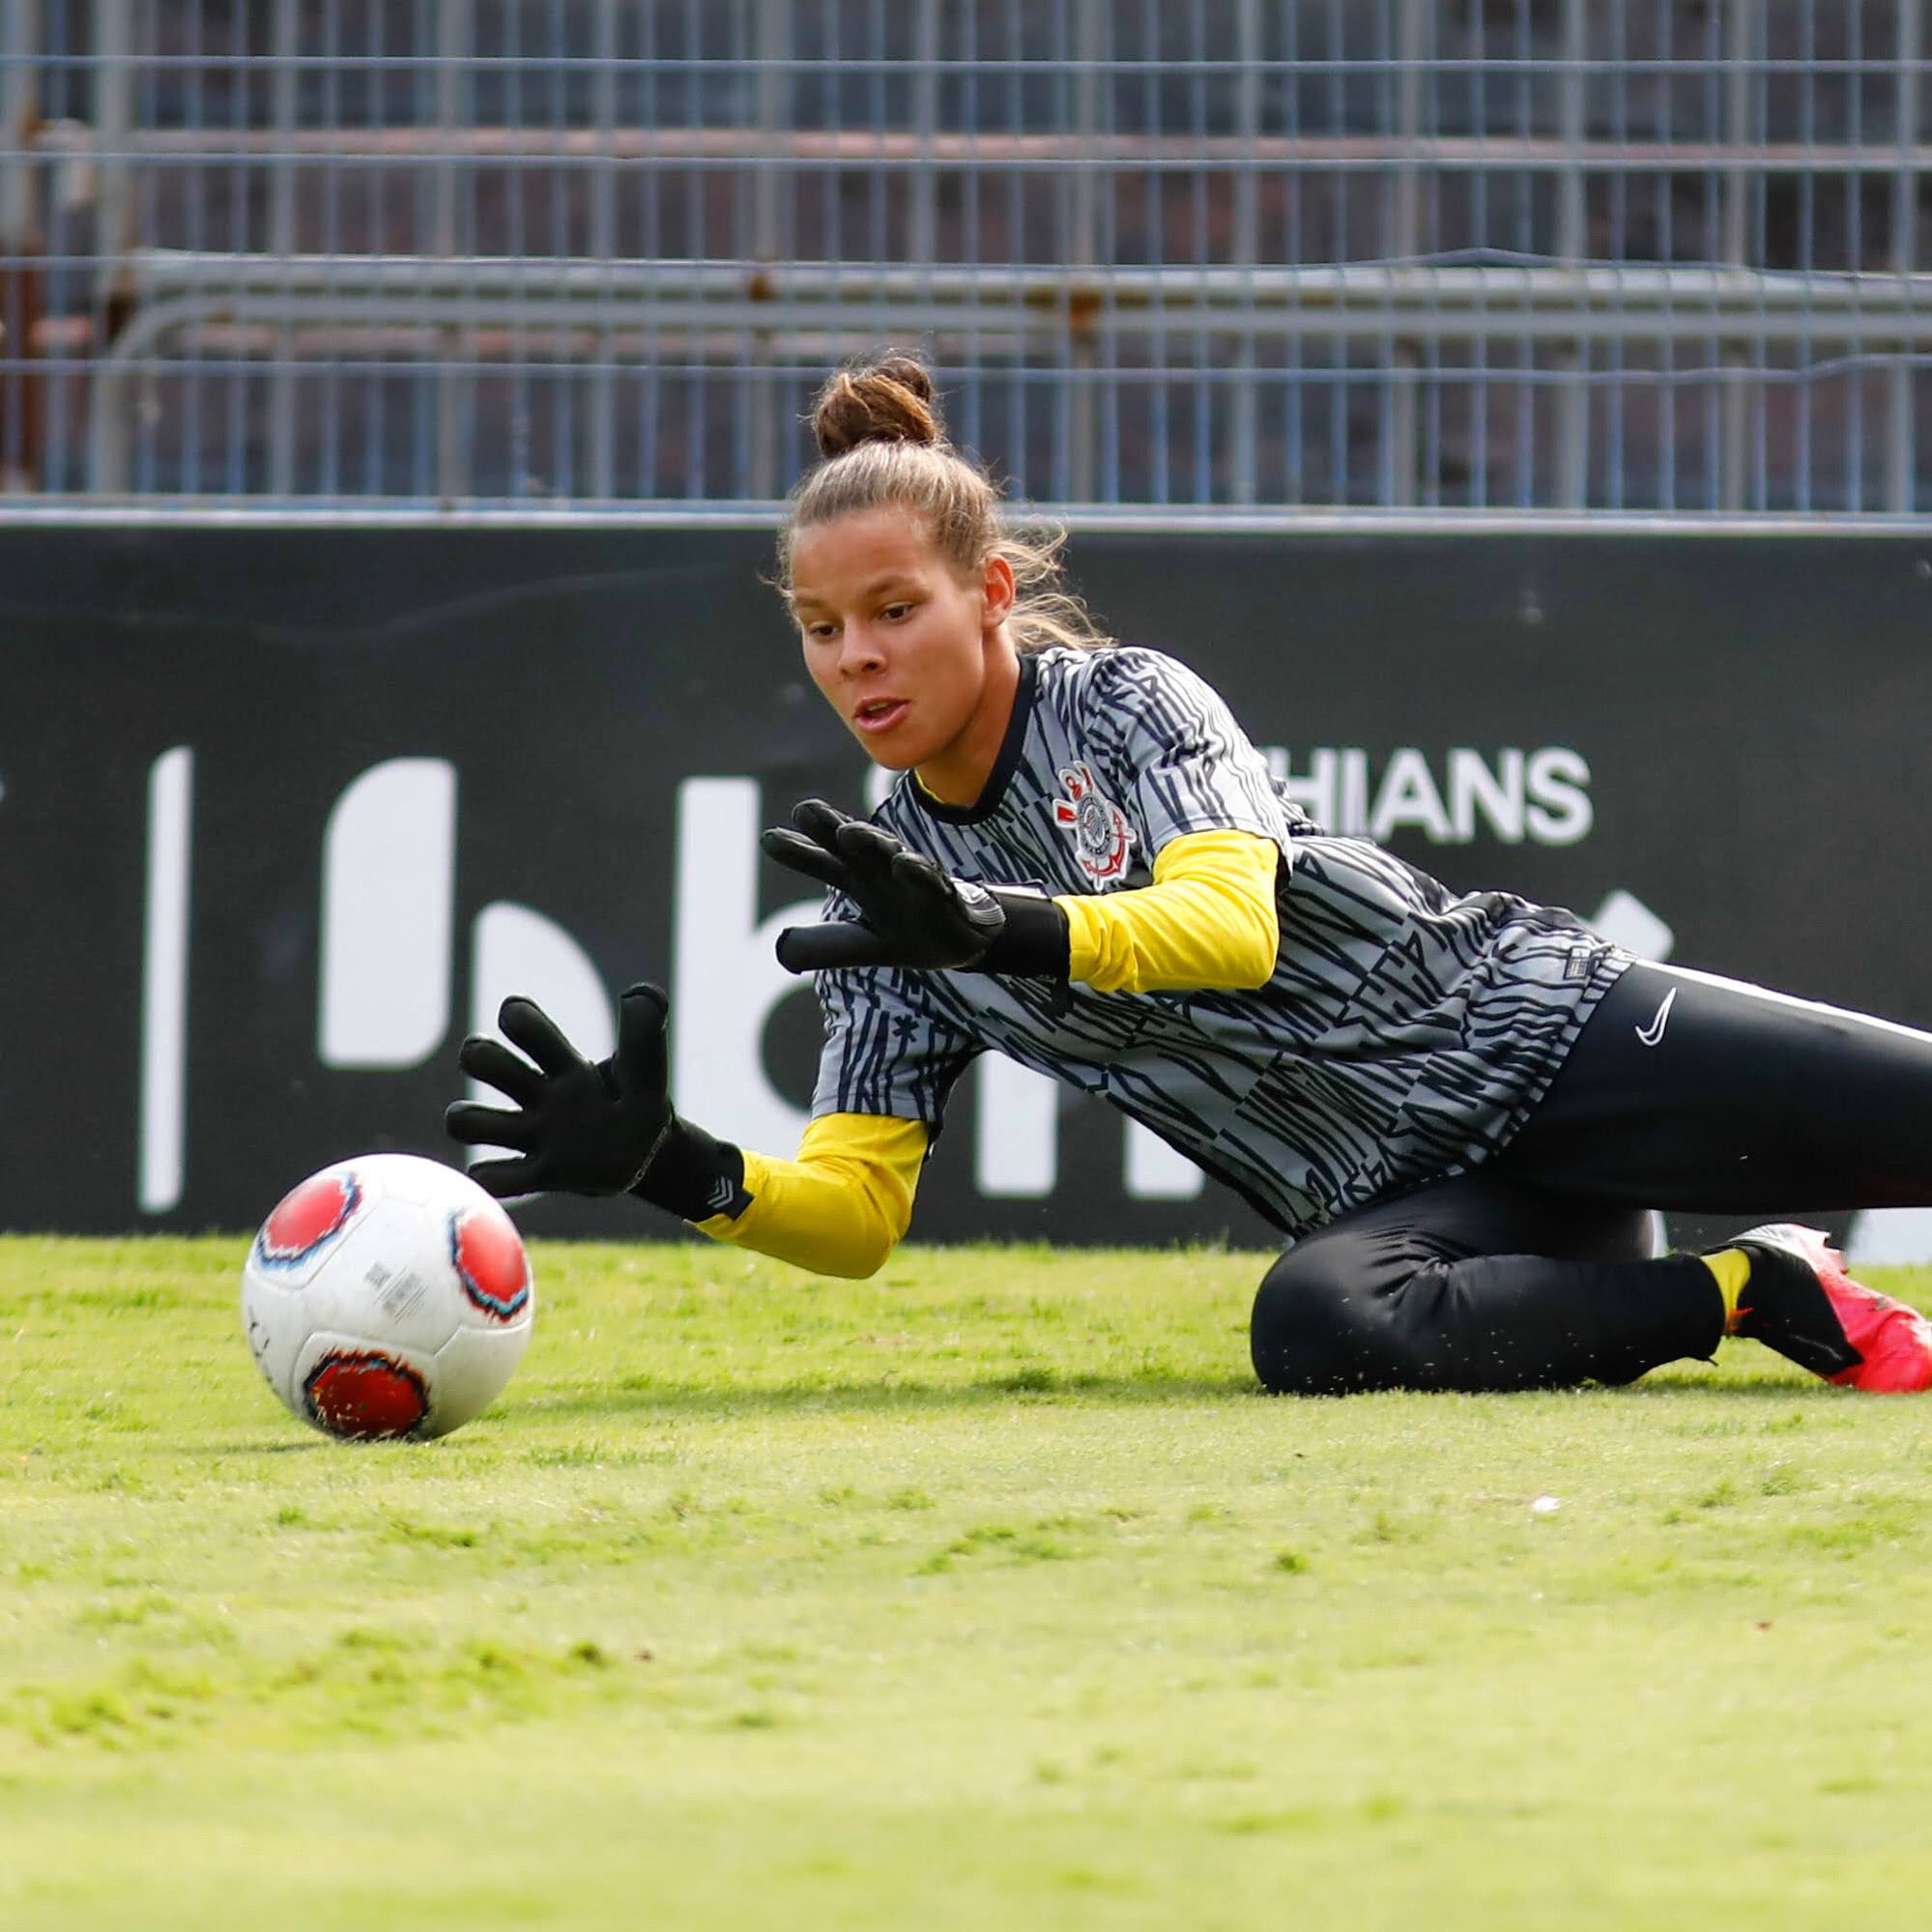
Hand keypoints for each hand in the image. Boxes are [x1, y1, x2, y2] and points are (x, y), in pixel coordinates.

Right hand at [445, 984, 672, 1197]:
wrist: (650, 1159)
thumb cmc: (639, 1105)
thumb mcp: (647, 1072)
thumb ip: (644, 1035)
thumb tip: (638, 992)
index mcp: (563, 1064)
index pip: (521, 1021)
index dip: (517, 1017)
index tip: (528, 1027)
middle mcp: (539, 1095)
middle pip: (480, 1058)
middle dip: (481, 1057)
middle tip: (521, 1080)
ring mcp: (534, 1135)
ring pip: (467, 1121)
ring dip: (472, 1120)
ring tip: (510, 1130)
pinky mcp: (538, 1175)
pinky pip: (493, 1178)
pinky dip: (492, 1177)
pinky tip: (516, 1174)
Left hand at [762, 799, 1010, 972]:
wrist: (962, 939)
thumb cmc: (907, 931)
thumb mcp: (862, 946)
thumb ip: (826, 947)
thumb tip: (782, 950)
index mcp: (859, 879)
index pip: (824, 861)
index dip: (799, 851)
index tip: (769, 839)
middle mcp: (881, 870)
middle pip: (851, 844)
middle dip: (829, 826)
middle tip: (804, 810)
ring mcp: (911, 878)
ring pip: (888, 853)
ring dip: (869, 840)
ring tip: (847, 832)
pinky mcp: (942, 892)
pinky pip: (929, 879)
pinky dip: (916, 870)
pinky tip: (901, 863)